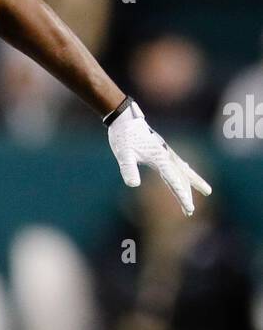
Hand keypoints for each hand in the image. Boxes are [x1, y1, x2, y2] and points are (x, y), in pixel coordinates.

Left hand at [107, 98, 210, 216]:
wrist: (124, 117)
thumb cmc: (123, 136)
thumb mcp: (123, 154)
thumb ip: (128, 168)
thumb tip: (133, 185)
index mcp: (160, 158)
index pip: (174, 181)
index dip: (182, 196)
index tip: (189, 209)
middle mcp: (166, 155)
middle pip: (181, 178)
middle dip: (186, 194)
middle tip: (190, 212)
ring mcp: (165, 152)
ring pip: (182, 170)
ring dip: (190, 183)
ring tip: (206, 191)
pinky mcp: (161, 150)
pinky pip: (176, 164)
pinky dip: (184, 171)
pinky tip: (187, 172)